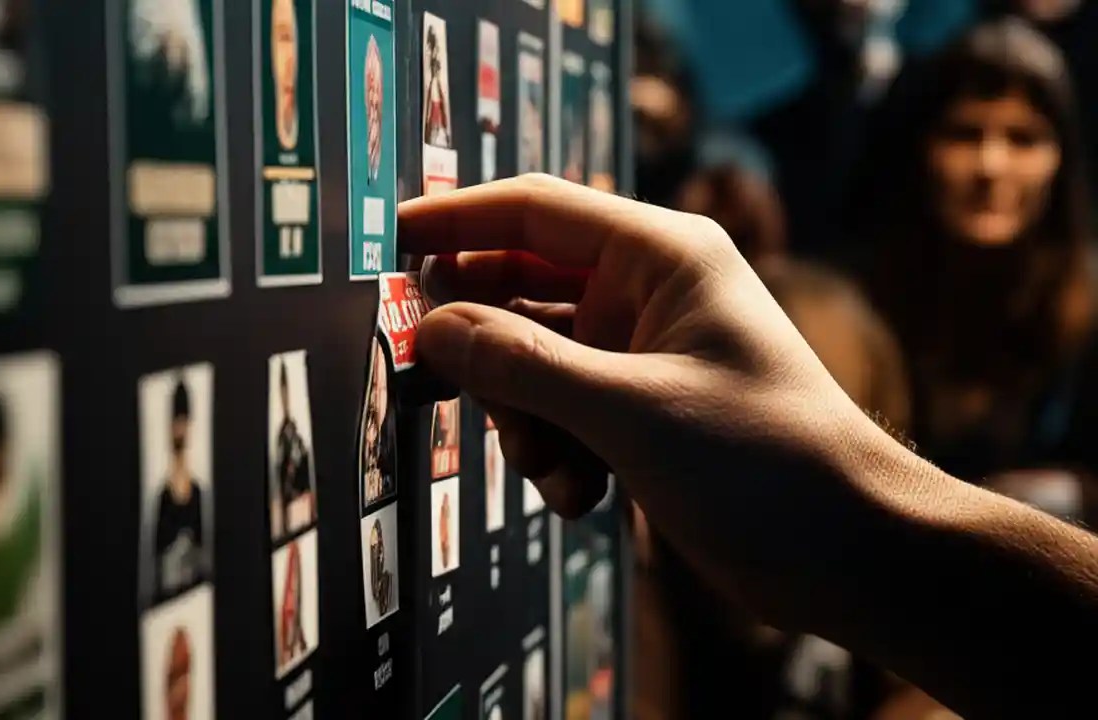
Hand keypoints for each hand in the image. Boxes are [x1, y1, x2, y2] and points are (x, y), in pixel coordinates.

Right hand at [402, 174, 937, 626]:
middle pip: (522, 290)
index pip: (535, 210)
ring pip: (534, 362)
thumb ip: (523, 365)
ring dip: (523, 418)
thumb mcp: (631, 411)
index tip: (389, 244)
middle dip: (485, 347)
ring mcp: (643, 354)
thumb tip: (432, 328)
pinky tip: (581, 494)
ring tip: (550, 469)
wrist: (852, 551)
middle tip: (435, 381)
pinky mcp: (642, 410)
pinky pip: (563, 412)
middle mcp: (648, 295)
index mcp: (661, 258)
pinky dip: (556, 451)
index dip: (456, 221)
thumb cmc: (768, 463)